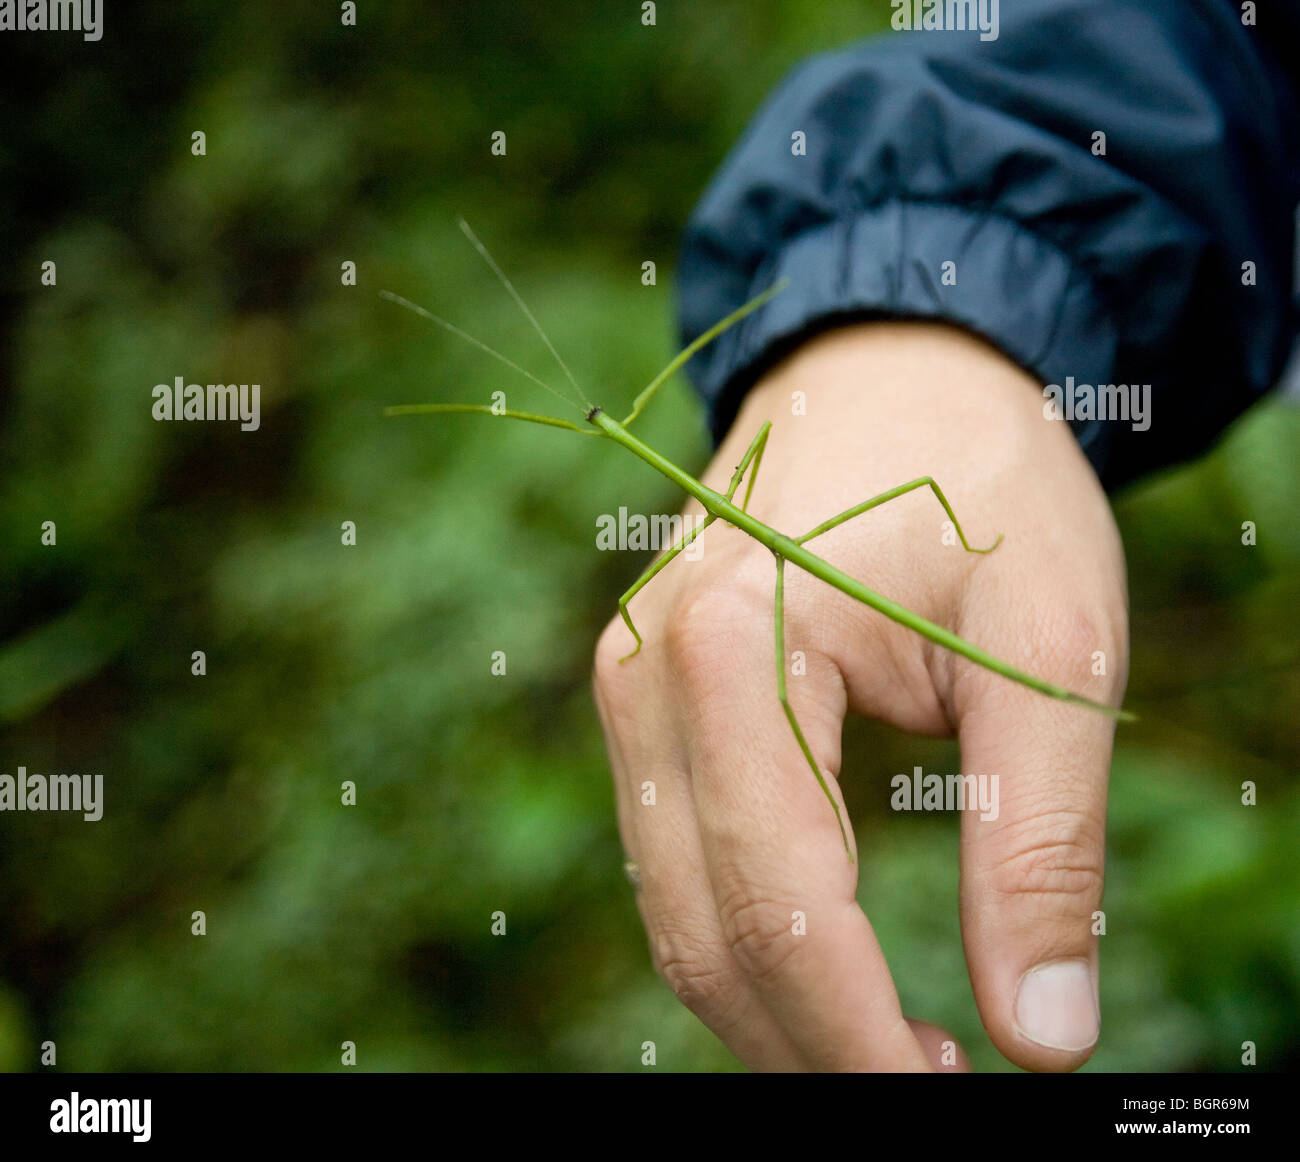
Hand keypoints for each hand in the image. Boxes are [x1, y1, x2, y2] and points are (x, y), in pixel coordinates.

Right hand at [592, 320, 1128, 1070]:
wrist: (890, 373)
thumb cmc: (978, 483)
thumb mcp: (1048, 645)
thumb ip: (1041, 840)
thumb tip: (1042, 1034)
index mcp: (732, 644)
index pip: (783, 906)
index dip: (862, 1042)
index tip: (954, 1098)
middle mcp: (645, 675)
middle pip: (708, 931)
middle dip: (816, 1045)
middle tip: (941, 1088)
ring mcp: (627, 688)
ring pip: (677, 913)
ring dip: (777, 1008)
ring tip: (906, 1046)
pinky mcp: (641, 702)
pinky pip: (678, 861)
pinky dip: (748, 938)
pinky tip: (838, 965)